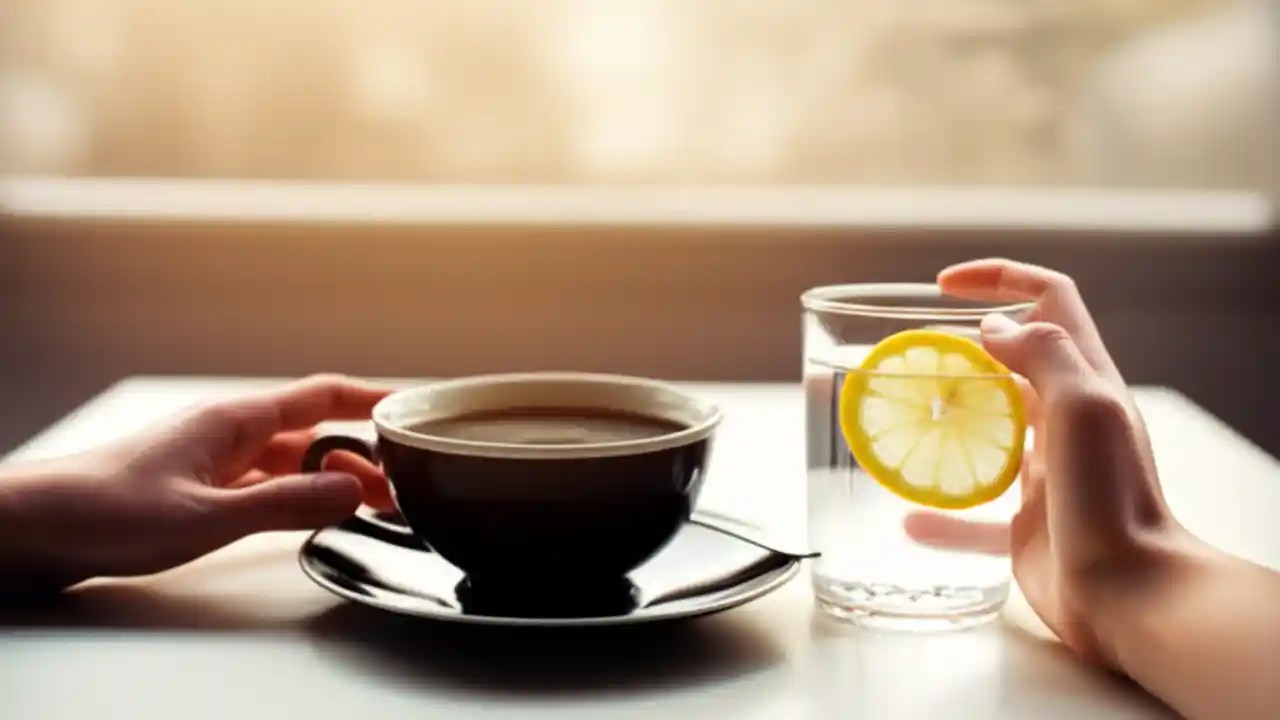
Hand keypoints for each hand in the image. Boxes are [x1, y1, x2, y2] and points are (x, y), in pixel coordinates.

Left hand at [0, 374, 393, 592]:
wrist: (32, 528)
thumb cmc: (103, 512)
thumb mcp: (206, 516)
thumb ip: (284, 506)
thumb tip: (354, 491)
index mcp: (233, 420)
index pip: (321, 395)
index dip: (372, 399)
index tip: (415, 408)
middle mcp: (227, 432)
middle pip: (312, 433)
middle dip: (362, 454)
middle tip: (403, 485)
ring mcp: (212, 460)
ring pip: (291, 461)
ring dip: (332, 479)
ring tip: (370, 506)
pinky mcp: (197, 489)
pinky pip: (265, 485)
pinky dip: (298, 496)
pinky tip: (309, 517)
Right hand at [902, 259, 1183, 661]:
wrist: (1131, 595)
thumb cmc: (1111, 499)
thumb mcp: (1084, 406)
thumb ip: (1043, 355)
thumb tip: (993, 328)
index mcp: (1084, 381)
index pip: (1049, 299)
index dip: (1000, 278)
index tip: (944, 285)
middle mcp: (1065, 420)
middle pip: (1009, 364)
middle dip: (957, 352)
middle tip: (908, 359)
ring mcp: (1045, 473)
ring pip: (987, 434)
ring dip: (943, 427)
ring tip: (898, 424)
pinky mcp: (1026, 525)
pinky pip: (973, 516)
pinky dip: (941, 517)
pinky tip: (909, 520)